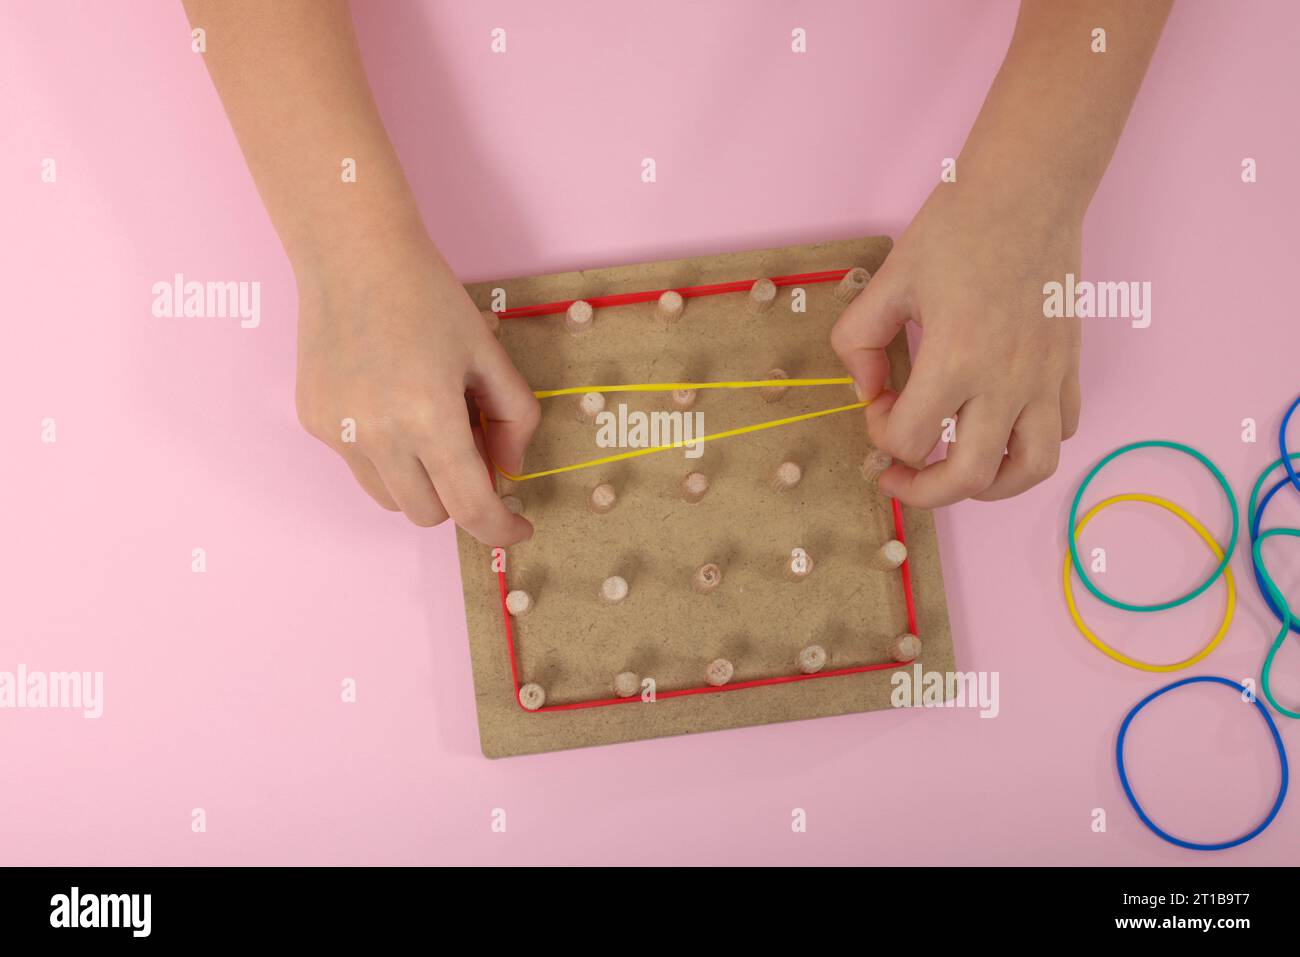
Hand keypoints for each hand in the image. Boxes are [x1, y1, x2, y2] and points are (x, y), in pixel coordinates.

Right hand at [294, 235, 538, 544]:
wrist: (353, 254)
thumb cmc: (429, 297)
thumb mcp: (489, 355)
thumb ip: (515, 418)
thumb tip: (510, 472)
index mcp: (429, 418)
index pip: (469, 508)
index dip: (500, 529)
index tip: (517, 528)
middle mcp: (378, 435)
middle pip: (429, 515)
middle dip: (459, 499)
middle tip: (473, 452)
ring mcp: (340, 433)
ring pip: (390, 499)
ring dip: (420, 482)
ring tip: (429, 425)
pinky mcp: (316, 422)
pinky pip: (360, 466)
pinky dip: (386, 454)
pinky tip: (391, 402)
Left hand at [831, 184, 1081, 506]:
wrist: (1028, 190)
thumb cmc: (956, 229)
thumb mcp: (887, 281)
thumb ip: (858, 342)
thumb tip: (865, 391)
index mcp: (955, 361)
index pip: (909, 440)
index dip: (880, 436)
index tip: (877, 405)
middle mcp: (1006, 381)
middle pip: (967, 478)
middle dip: (923, 490)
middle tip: (899, 474)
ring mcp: (1045, 379)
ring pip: (1029, 470)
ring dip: (987, 486)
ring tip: (957, 472)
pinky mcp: (1069, 367)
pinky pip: (1060, 431)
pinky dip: (1028, 446)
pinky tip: (998, 428)